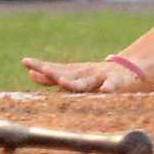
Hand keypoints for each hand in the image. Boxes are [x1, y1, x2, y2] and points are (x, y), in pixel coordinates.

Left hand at [22, 57, 143, 92]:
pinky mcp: (118, 82)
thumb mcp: (74, 75)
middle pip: (68, 75)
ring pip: (86, 82)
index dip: (41, 68)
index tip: (26, 63)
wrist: (128, 70)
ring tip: (63, 82)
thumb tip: (31, 75)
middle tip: (43, 71)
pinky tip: (105, 90)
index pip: (55, 70)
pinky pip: (113, 85)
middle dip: (55, 74)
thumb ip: (54, 77)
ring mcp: (101, 77)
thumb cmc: (96, 76)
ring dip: (75, 83)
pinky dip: (109, 87)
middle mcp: (86, 74)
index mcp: (76, 73)